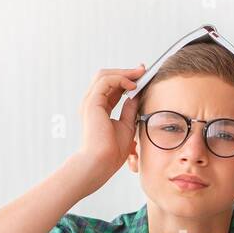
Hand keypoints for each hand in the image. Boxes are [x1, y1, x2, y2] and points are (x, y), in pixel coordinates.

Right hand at [75, 64, 145, 188]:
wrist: (102, 162)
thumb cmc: (112, 151)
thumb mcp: (127, 125)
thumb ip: (130, 109)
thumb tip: (137, 95)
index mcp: (99, 108)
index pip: (112, 86)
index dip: (127, 78)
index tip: (142, 75)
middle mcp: (92, 103)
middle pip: (106, 76)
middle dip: (126, 71)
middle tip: (143, 69)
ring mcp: (90, 102)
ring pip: (104, 75)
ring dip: (124, 72)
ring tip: (140, 74)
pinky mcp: (92, 103)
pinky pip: (106, 81)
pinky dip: (120, 79)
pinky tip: (132, 85)